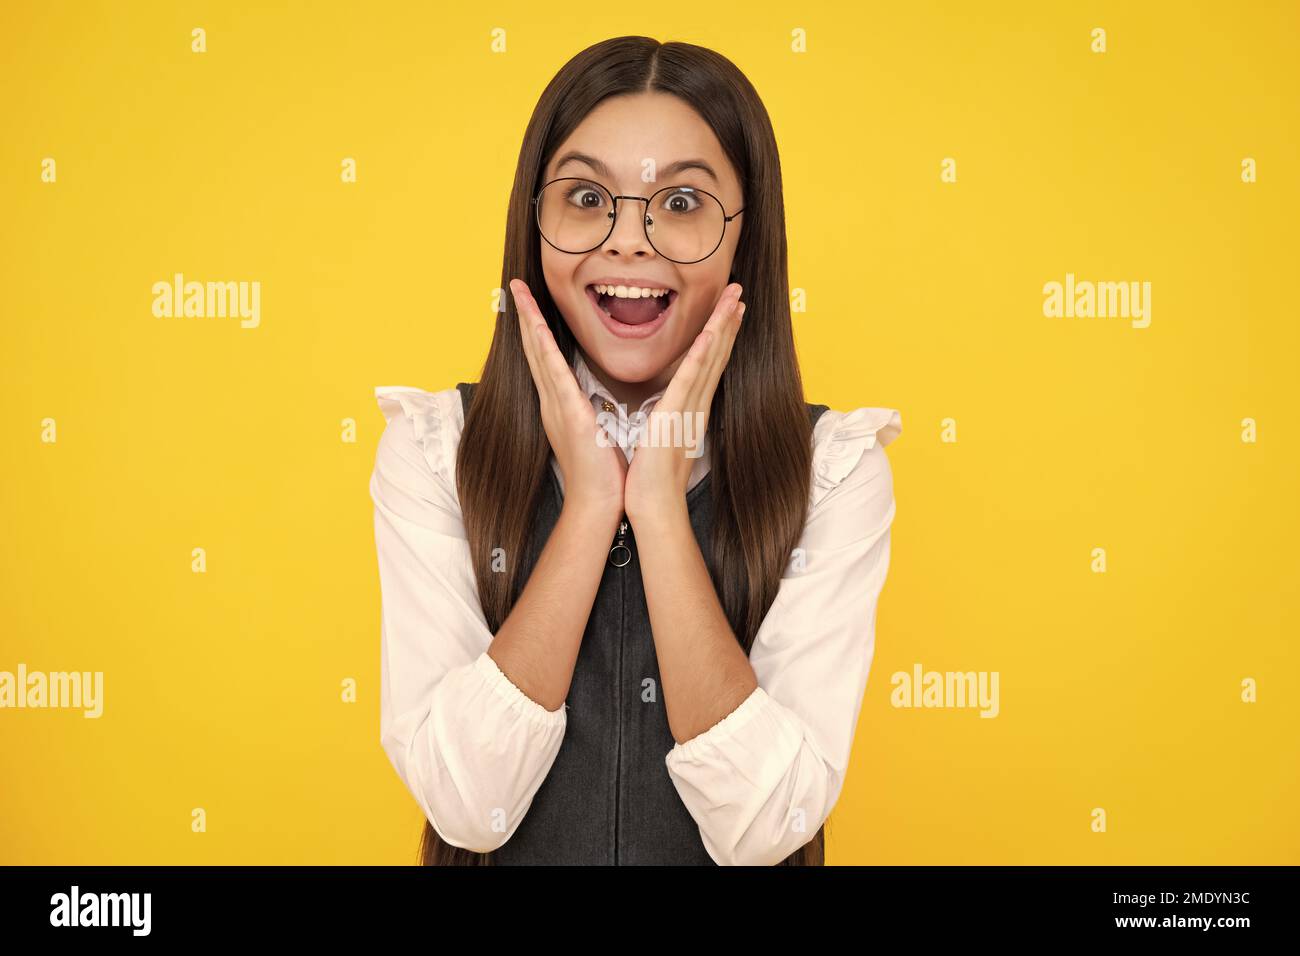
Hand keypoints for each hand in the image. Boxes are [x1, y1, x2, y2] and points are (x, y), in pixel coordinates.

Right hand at [511, 279, 627, 521]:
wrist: (598, 503)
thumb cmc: (602, 472)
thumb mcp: (595, 432)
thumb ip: (589, 412)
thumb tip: (592, 400)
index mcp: (560, 405)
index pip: (545, 358)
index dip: (536, 329)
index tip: (530, 302)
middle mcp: (551, 402)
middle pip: (534, 349)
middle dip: (525, 316)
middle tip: (515, 285)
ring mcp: (556, 406)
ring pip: (539, 354)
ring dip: (529, 321)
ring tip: (519, 293)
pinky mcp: (568, 414)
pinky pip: (554, 374)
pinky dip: (544, 349)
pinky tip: (538, 329)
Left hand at [623, 283, 744, 526]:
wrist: (653, 503)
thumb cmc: (653, 476)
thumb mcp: (664, 436)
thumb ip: (671, 417)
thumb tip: (670, 406)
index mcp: (692, 407)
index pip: (710, 363)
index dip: (722, 334)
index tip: (730, 309)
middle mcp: (697, 404)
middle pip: (718, 354)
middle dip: (729, 320)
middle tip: (739, 290)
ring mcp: (689, 408)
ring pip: (710, 359)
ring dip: (722, 327)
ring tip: (734, 299)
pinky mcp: (676, 415)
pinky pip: (690, 380)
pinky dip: (702, 356)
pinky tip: (710, 334)